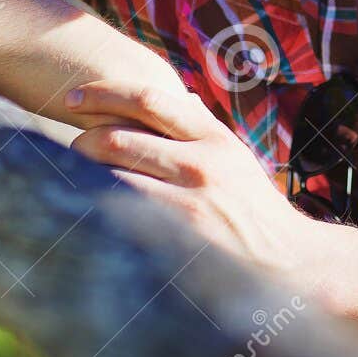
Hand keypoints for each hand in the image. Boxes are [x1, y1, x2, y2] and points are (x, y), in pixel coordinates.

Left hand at [64, 79, 321, 278]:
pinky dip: (96, 210)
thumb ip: (201, 135)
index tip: (75, 97)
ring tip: (69, 181)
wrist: (291, 263)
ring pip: (114, 175)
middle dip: (82, 139)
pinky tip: (82, 213)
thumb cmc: (256, 212)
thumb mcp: (235, 161)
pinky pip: (123, 216)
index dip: (105, 93)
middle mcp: (202, 162)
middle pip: (120, 137)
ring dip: (82, 176)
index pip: (149, 98)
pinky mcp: (179, 237)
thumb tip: (167, 104)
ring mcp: (190, 201)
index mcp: (215, 137)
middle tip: (66, 147)